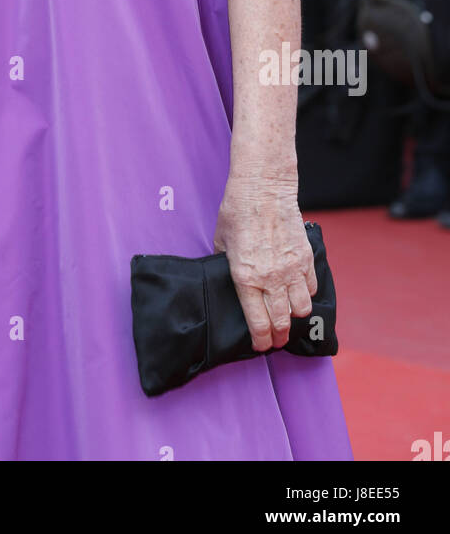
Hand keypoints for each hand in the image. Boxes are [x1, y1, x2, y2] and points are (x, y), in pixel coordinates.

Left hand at [214, 177, 316, 351]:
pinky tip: (299, 291)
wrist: (263, 188)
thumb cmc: (237, 211)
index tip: (259, 345)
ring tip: (288, 316)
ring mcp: (292, 269)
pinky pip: (312, 287)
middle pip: (281, 322)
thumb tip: (228, 277)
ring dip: (294, 316)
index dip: (260, 340)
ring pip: (301, 309)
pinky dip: (306, 294)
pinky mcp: (306, 258)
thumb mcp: (221, 242)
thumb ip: (225, 265)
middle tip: (276, 340)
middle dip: (278, 337)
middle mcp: (271, 279)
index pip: (257, 323)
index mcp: (246, 278)